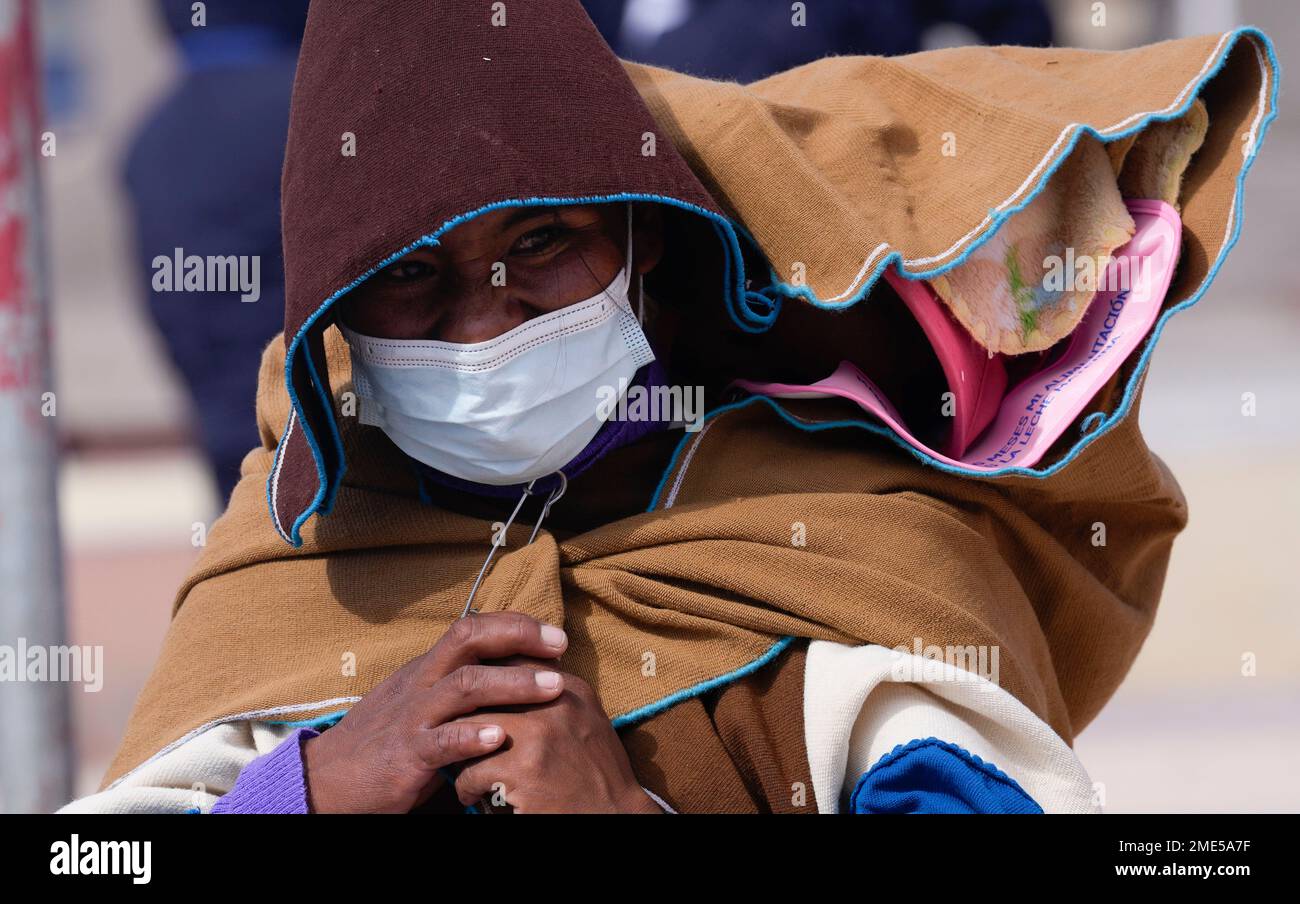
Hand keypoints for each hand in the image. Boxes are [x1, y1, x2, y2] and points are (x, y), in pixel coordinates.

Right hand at [301, 612, 569, 812]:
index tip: (554, 634)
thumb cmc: (385, 739)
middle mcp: (421, 683)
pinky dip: (472, 737)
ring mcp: (413, 717)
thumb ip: (457, 685)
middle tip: (561, 647)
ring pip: (464, 686)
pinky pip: (441, 742)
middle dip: (519, 637)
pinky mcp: (406, 755)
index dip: (514, 625)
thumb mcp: (420, 701)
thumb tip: (511, 671)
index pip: (472, 628)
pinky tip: (500, 737)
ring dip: (514, 684)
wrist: (327, 779)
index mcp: (427, 668)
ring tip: (553, 688)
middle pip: (468, 641)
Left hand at [451, 665, 663, 813]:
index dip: (485, 682)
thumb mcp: (582, 719)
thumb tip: (511, 677)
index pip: (512, 661)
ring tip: (463, 767)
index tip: (473, 704)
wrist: (616, 816)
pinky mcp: (524, 768)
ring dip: (459, 751)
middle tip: (458, 738)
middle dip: (464, 716)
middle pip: (483, 691)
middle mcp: (554, 701)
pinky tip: (473, 794)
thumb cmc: (596, 773)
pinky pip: (470, 769)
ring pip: (467, 727)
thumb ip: (551, 694)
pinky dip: (465, 786)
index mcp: (567, 686)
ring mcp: (538, 733)